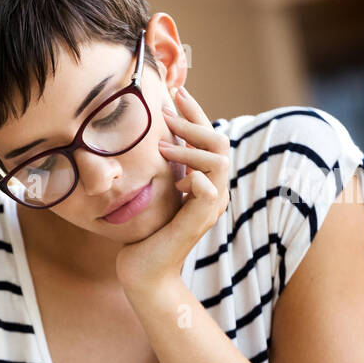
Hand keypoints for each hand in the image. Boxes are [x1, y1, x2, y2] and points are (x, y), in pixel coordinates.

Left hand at [115, 84, 230, 294]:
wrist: (144, 272)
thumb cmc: (145, 232)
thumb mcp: (155, 191)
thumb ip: (164, 168)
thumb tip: (154, 136)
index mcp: (204, 180)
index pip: (208, 136)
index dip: (194, 111)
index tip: (175, 90)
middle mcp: (212, 191)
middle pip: (219, 142)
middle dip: (194, 120)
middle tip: (166, 108)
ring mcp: (209, 207)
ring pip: (218, 162)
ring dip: (190, 147)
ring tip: (162, 145)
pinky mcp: (198, 222)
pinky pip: (209, 192)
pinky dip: (196, 180)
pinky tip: (179, 179)